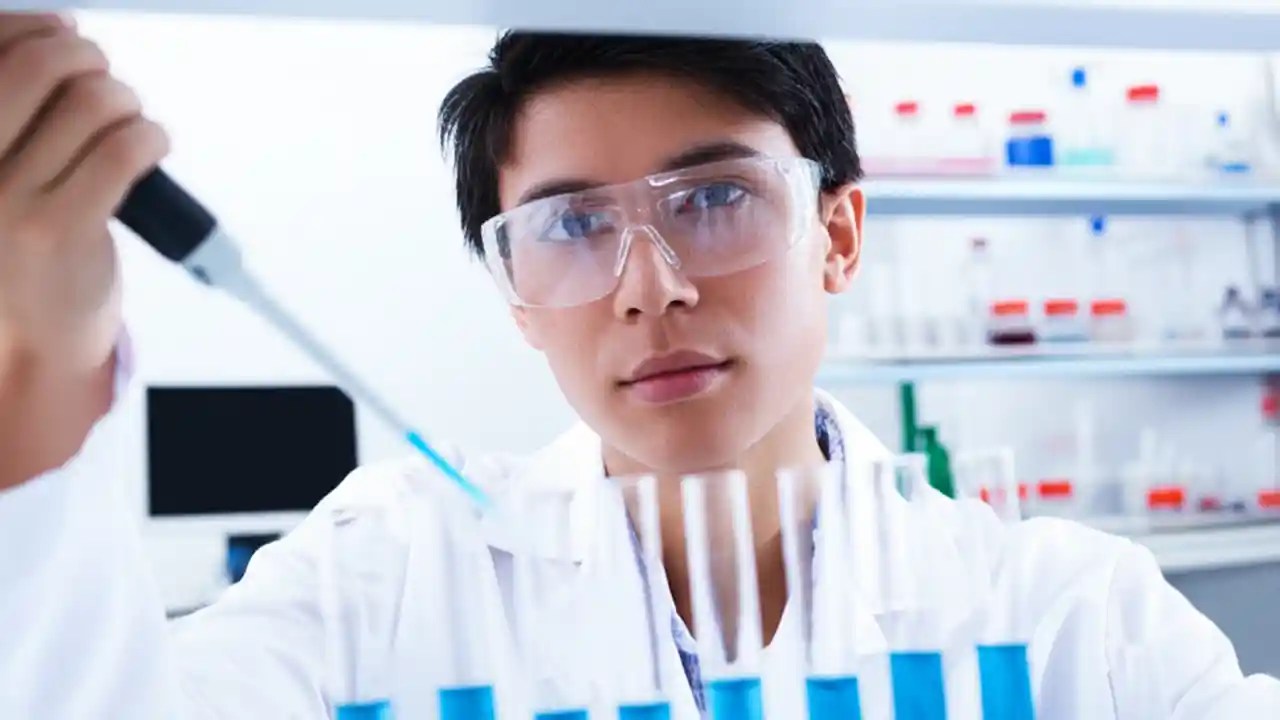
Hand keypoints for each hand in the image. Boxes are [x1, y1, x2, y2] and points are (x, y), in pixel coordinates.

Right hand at [0, 13, 167, 373]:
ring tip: (127, 122)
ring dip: (124, 101)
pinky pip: (121, 150)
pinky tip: (151, 145)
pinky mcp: (60, 229)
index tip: (62, 29)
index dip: (29, 27)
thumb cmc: (17, 237)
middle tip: (102, 77)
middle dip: (83, 58)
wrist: (32, 331)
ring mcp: (5, 201)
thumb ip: (15, 107)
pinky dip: (149, 136)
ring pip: (88, 104)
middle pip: (35, 67)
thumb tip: (59, 27)